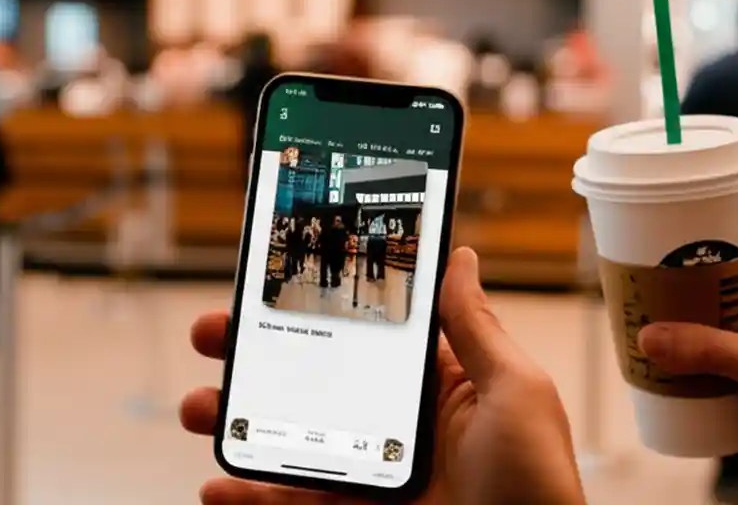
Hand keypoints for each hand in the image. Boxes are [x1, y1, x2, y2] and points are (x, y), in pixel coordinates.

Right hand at [179, 247, 584, 504]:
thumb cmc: (538, 483)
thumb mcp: (514, 392)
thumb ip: (475, 328)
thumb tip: (460, 257)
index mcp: (432, 385)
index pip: (360, 334)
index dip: (311, 308)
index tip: (267, 286)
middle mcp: (393, 424)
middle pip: (309, 382)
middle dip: (254, 358)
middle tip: (213, 337)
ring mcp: (368, 473)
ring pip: (287, 440)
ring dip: (236, 422)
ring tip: (199, 409)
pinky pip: (291, 501)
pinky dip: (248, 495)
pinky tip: (217, 485)